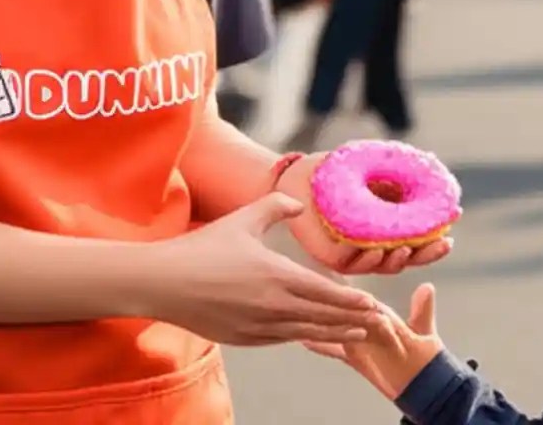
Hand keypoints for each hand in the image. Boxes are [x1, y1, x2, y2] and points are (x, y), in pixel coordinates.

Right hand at [155, 192, 381, 345]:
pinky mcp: (245, 338)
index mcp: (277, 276)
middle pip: (324, 317)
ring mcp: (258, 326)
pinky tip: (316, 336)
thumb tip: (299, 204)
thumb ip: (276, 207)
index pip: (326, 293)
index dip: (353, 301)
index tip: (374, 303)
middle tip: (379, 323)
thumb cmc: (203, 248)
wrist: (163, 283)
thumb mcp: (243, 219)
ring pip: (307, 333)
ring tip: (358, 335)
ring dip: (336, 334)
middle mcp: (273, 306)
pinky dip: (305, 338)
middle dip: (354, 320)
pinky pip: (283, 339)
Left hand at [275, 153, 453, 275]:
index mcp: (387, 228)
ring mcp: (354, 253)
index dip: (437, 233)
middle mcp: (374, 245)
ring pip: (384, 265)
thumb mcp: (372, 170)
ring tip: (408, 249)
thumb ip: (396, 176)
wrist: (298, 174)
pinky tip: (378, 252)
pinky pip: (354, 264)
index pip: (419, 239)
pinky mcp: (332, 257)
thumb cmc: (336, 171)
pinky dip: (367, 260)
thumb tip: (430, 166)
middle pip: (408, 258)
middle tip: (445, 244)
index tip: (454, 221)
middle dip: (427, 254)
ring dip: (399, 260)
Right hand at [305, 283, 444, 399]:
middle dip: (329, 309)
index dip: (349, 299)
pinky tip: (304, 339)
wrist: (422, 387)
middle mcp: (368, 326)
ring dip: (320, 323)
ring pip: (336, 329)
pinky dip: (321, 345)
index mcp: (383, 317)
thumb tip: (427, 287)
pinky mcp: (355, 356)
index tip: (333, 289)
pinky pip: (335, 348)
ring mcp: (360, 341)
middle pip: (345, 315)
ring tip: (298, 314)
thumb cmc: (427, 360)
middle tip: (307, 299)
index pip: (361, 304)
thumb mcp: (424, 334)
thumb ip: (422, 311)